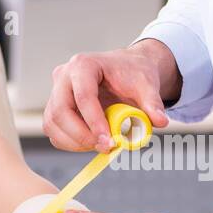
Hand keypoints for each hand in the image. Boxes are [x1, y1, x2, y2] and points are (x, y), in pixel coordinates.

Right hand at [43, 40, 178, 152]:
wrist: (126, 70)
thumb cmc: (133, 74)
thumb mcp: (147, 86)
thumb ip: (153, 104)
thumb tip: (160, 122)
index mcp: (83, 65)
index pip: (83, 96)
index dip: (94, 121)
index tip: (109, 141)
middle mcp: (64, 76)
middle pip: (60, 111)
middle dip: (81, 136)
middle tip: (105, 148)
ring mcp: (56, 92)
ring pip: (52, 123)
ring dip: (74, 142)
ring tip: (101, 146)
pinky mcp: (55, 107)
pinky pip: (54, 130)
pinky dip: (70, 143)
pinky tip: (92, 143)